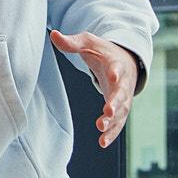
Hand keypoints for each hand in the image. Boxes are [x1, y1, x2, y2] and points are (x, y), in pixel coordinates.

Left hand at [50, 30, 140, 148]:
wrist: (123, 61)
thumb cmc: (102, 52)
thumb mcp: (88, 43)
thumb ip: (72, 42)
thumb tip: (53, 34)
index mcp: (116, 64)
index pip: (117, 68)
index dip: (116, 72)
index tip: (114, 76)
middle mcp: (123, 83)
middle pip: (121, 94)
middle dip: (116, 103)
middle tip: (108, 111)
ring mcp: (123, 98)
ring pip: (121, 111)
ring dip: (112, 121)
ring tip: (100, 129)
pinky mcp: (120, 109)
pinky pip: (118, 123)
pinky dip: (112, 133)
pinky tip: (102, 143)